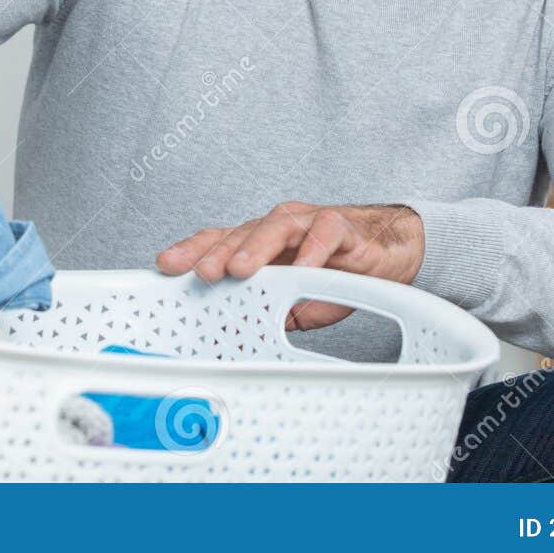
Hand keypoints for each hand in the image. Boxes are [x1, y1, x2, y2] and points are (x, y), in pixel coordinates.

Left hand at [155, 203, 424, 328]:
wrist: (388, 249)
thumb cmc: (336, 270)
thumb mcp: (297, 297)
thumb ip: (273, 309)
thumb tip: (246, 331)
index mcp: (259, 243)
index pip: (219, 242)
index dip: (191, 251)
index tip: (165, 266)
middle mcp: (276, 227)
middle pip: (239, 233)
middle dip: (217, 253)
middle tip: (202, 273)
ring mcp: (306, 222)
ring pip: (275, 227)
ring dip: (255, 247)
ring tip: (240, 269)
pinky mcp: (340, 225)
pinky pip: (323, 234)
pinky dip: (312, 251)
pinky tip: (301, 269)